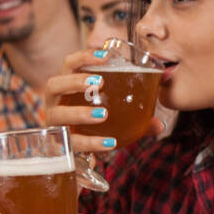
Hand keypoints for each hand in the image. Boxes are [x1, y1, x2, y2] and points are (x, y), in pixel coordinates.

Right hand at [45, 47, 162, 154]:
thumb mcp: (115, 119)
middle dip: (74, 81)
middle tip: (99, 82)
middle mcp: (55, 104)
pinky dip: (91, 142)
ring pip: (58, 114)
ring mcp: (54, 125)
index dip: (83, 57)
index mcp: (67, 89)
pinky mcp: (57, 146)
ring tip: (103, 114)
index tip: (106, 54)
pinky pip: (72, 143)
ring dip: (79, 112)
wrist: (78, 159)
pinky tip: (109, 143)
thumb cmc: (93, 129)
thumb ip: (137, 119)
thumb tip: (160, 124)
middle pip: (54, 84)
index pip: (69, 65)